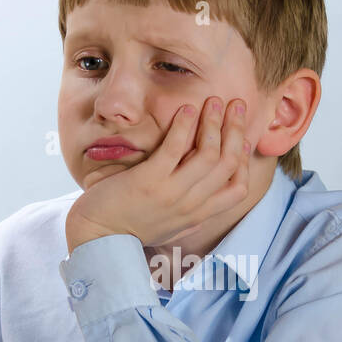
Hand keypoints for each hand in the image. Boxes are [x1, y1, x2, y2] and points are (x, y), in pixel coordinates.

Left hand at [66, 96, 251, 250]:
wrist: (97, 239)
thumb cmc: (129, 230)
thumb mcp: (169, 229)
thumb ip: (190, 215)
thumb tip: (206, 202)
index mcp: (197, 216)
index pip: (238, 188)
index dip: (244, 159)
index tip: (243, 137)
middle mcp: (190, 206)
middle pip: (227, 164)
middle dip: (235, 130)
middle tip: (236, 105)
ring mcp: (171, 194)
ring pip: (208, 154)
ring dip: (214, 123)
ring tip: (214, 102)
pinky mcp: (149, 182)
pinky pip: (175, 148)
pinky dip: (184, 126)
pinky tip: (187, 109)